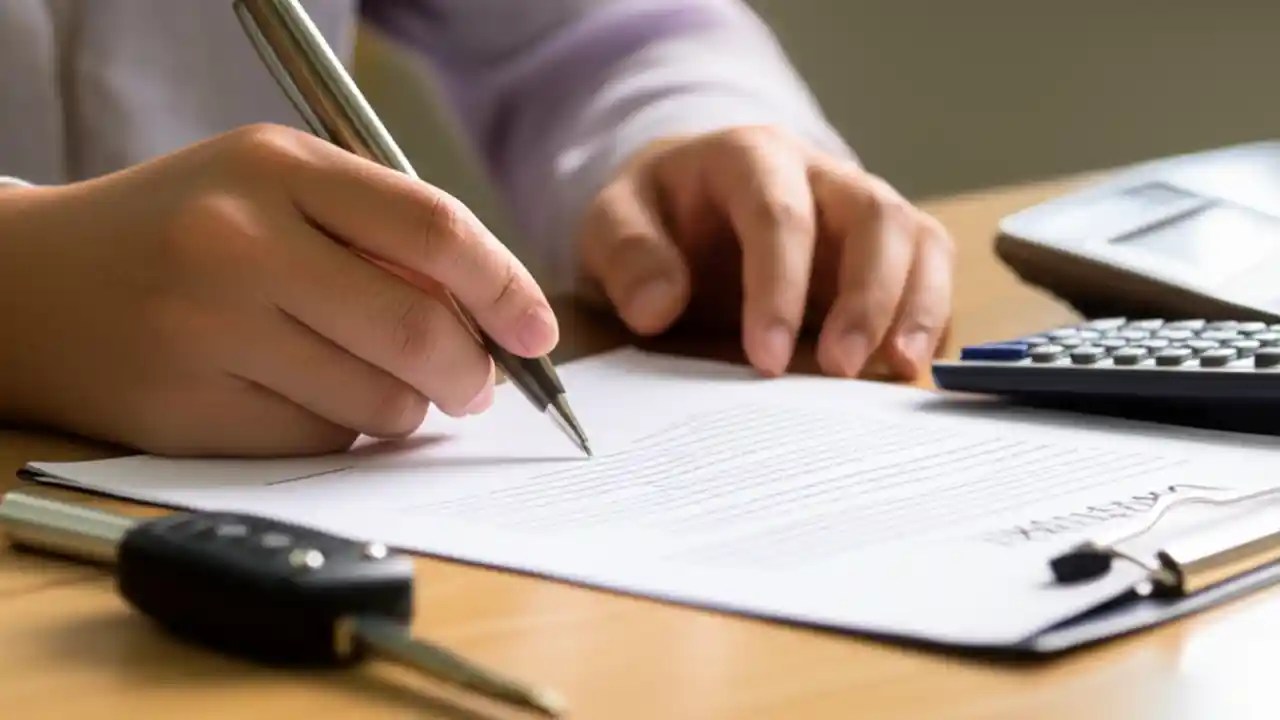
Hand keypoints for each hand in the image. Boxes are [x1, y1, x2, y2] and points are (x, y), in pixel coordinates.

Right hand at [0, 124, 554, 455]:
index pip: (433, 229)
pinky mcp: (187, 411)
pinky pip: (320, 440)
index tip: (538, 331)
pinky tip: (306, 396)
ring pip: (378, 400)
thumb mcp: (276, 188)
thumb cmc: (183, 230)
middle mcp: (239, 242)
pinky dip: (342, 429)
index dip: (505, 287)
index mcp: (277, 168)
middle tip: (478, 385)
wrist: (34, 284)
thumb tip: (491, 318)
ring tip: (382, 383)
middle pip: (418, 329)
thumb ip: (380, 233)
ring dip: (408, 406)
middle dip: (473, 372)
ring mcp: (208, 330)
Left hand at [578, 126, 953, 378]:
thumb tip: (657, 308)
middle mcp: (821, 175)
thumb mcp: (613, 226)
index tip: (765, 359)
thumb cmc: (654, 218)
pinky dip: (931, 317)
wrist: (682, 210)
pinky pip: (931, 271)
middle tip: (839, 370)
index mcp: (749, 157)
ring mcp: (861, 209)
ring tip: (898, 370)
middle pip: (874, 216)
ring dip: (916, 306)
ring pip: (919, 238)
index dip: (779, 286)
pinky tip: (910, 366)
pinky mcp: (886, 249)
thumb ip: (627, 258)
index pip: (779, 213)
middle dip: (866, 296)